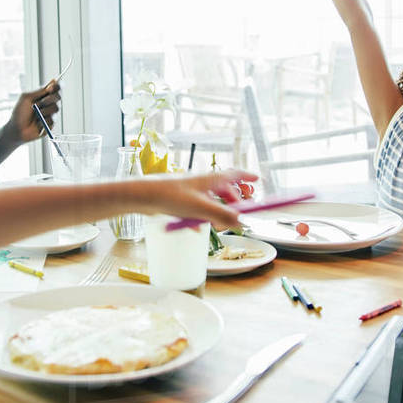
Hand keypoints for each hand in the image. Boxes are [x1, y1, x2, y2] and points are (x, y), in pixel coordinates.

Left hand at [5, 80, 61, 143]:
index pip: (55, 88)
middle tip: (39, 104)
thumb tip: (53, 81)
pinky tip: (37, 123)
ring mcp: (50, 114)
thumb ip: (40, 91)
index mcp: (42, 96)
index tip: (51, 88)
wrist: (17, 129)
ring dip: (44, 111)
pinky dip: (43, 121)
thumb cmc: (19, 113)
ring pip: (56, 108)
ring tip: (36, 115)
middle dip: (49, 99)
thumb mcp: (27, 98)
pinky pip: (52, 119)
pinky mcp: (51, 124)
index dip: (56, 86)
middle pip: (58, 96)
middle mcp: (48, 104)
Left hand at [142, 170, 259, 230]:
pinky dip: (201, 218)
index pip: (235, 174)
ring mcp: (192, 192)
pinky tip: (195, 228)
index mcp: (211, 179)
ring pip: (212, 202)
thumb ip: (223, 216)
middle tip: (237, 214)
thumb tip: (241, 222)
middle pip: (226, 190)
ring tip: (215, 226)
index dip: (247, 177)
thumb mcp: (201, 208)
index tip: (258, 180)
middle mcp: (203, 183)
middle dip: (234, 202)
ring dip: (217, 214)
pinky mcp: (182, 201)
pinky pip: (198, 210)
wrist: (144, 197)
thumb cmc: (171, 196)